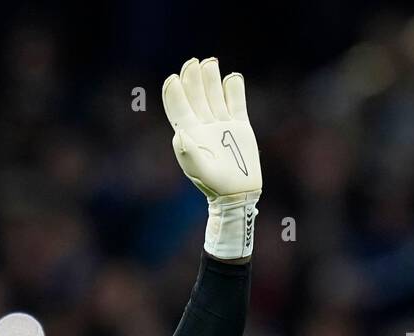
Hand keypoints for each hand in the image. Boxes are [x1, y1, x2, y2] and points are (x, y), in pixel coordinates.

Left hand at [162, 57, 261, 258]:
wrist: (238, 193)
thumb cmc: (215, 185)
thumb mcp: (199, 171)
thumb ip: (189, 153)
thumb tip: (180, 133)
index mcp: (190, 135)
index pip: (179, 110)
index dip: (174, 94)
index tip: (173, 78)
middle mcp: (205, 126)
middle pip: (196, 97)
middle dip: (192, 80)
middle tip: (192, 63)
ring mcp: (222, 124)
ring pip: (214, 96)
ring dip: (211, 79)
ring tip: (209, 62)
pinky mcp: (240, 126)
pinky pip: (236, 103)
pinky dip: (235, 90)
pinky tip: (232, 77)